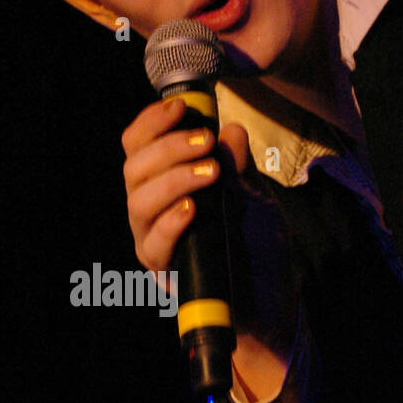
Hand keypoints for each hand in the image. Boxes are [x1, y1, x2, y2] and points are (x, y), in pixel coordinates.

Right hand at [122, 99, 256, 283]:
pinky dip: (170, 223)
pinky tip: (191, 209)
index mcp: (163, 181)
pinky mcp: (163, 269)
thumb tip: (231, 131)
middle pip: (134, 168)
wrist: (268, 295)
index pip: (139, 145)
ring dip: (173, 180)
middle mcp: (150, 208)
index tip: (180, 107)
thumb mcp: (254, 194)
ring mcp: (153, 239)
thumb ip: (239, 166)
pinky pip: (154, 244)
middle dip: (167, 148)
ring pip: (139, 202)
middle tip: (205, 142)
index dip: (152, 122)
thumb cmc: (254, 241)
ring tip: (210, 173)